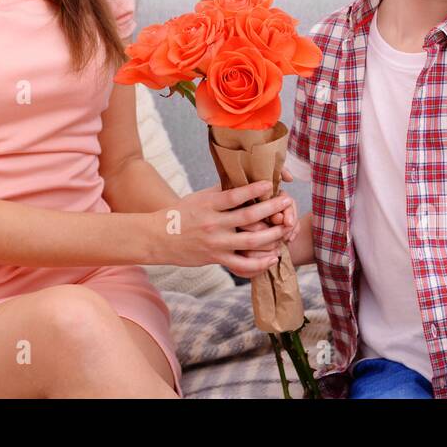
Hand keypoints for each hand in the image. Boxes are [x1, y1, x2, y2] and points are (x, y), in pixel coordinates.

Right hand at [155, 180, 292, 278]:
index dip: (254, 190)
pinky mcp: (216, 259)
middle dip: (272, 210)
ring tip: (286, 229)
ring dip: (272, 236)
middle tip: (288, 202)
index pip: (235, 196)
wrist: (158, 237)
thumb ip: (221, 192)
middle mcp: (213, 224)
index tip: (270, 184)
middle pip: (249, 217)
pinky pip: (242, 265)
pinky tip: (273, 257)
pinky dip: (260, 263)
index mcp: (209, 205)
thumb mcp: (199, 197)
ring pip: (251, 242)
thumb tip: (244, 180)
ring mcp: (216, 243)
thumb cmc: (181, 214)